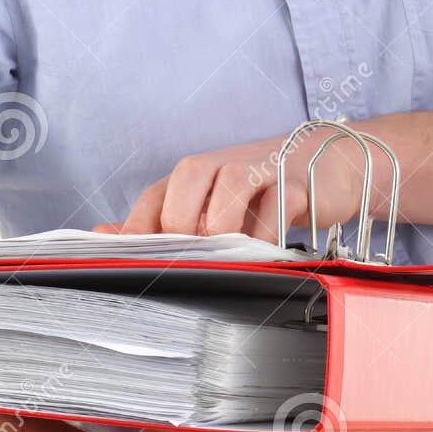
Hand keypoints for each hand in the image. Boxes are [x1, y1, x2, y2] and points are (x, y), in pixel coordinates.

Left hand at [96, 129, 373, 241]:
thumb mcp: (209, 201)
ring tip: (240, 254)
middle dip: (187, 248)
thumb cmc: (262, 189)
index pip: (150, 205)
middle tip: (206, 261)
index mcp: (190, 173)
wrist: (329, 162)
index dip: (143, 240)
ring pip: (220, 219)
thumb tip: (102, 232)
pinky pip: (270, 222)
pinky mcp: (294, 187)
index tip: (147, 269)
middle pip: (178, 214)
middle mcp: (216, 167)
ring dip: (225, 246)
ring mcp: (255, 174)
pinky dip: (265, 243)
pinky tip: (271, 249)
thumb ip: (158, 219)